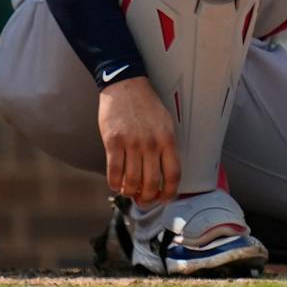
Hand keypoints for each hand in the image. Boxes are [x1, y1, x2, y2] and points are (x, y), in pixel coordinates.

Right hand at [98, 77, 179, 204]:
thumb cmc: (146, 106)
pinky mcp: (113, 142)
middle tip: (143, 200)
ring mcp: (132, 144)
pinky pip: (114, 172)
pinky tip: (115, 184)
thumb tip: (164, 171)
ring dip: (129, 192)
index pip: (173, 174)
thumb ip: (166, 146)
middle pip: (151, 183)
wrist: (126, 86)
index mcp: (168, 139)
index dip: (169, 192)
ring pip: (131, 181)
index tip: (164, 198)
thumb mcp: (166, 123)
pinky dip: (114, 183)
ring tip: (128, 191)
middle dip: (147, 198)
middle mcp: (151, 144)